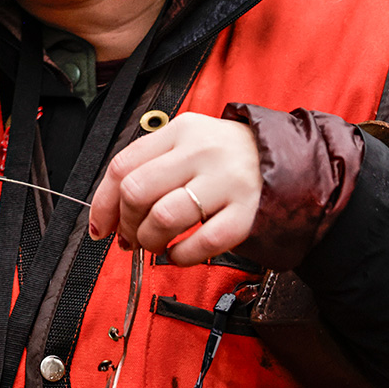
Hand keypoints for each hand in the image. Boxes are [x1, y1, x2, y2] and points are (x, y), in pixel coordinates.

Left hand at [87, 112, 261, 265]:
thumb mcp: (187, 143)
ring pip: (164, 218)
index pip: (123, 166)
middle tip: (132, 238)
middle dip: (127, 224)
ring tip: (155, 245)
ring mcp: (227, 182)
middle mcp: (202, 152)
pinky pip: (202, 243)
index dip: (103, 203)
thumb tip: (110, 213)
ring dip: (150, 241)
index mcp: (180, 131)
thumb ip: (150, 167)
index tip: (101, 226)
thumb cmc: (226, 157)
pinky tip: (179, 254)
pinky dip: (181, 256)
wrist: (287, 159)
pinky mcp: (247, 213)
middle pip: (137, 192)